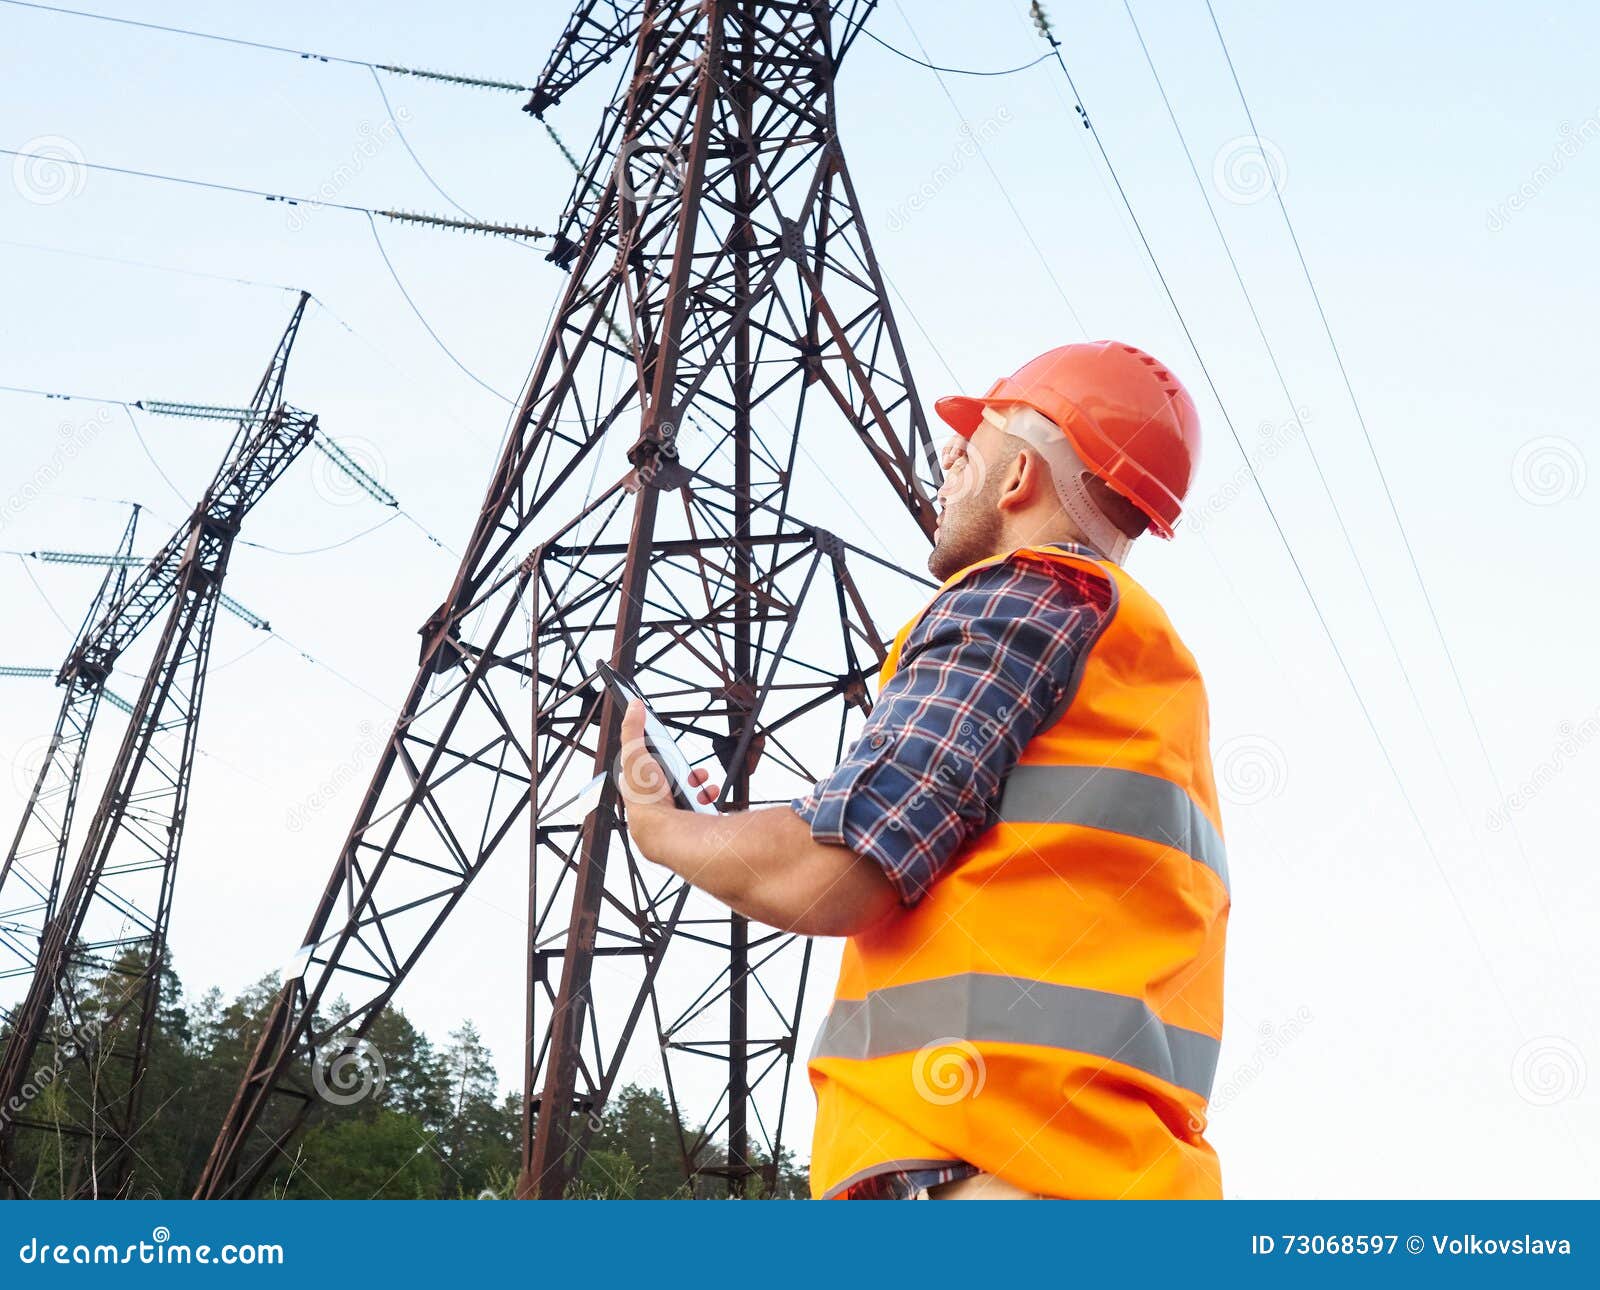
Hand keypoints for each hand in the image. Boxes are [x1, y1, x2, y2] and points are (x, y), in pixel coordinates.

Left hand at [617, 700, 719, 853]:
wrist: (664, 831)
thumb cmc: (646, 797)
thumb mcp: (635, 754)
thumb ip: (632, 730)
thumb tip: (634, 705)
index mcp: (637, 790)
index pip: (646, 771)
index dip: (658, 759)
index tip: (669, 752)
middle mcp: (652, 806)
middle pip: (671, 782)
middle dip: (686, 772)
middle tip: (693, 770)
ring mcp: (669, 818)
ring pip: (688, 795)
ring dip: (699, 784)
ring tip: (703, 781)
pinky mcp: (685, 827)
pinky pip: (700, 810)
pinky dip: (707, 799)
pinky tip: (709, 795)